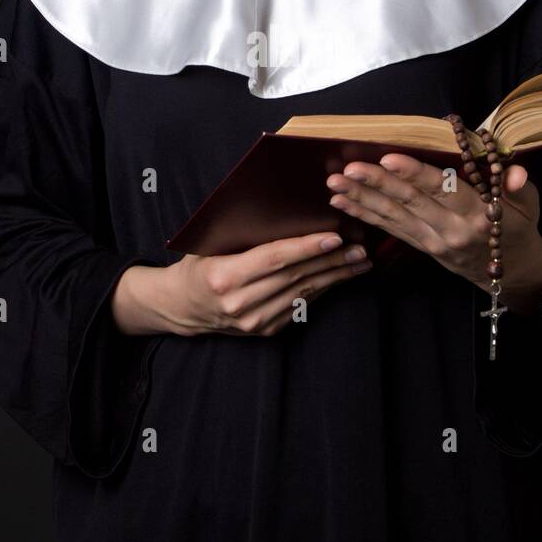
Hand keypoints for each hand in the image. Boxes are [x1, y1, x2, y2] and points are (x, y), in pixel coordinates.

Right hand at [112, 230, 372, 337]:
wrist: (182, 306)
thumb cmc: (198, 263)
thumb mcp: (211, 243)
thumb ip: (245, 233)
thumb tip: (290, 211)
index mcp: (224, 276)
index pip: (274, 259)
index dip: (307, 247)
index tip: (335, 236)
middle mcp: (240, 303)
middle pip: (295, 277)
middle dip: (332, 261)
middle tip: (360, 247)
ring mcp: (254, 321)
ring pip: (303, 293)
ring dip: (335, 277)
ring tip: (359, 261)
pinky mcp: (265, 331)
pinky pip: (300, 306)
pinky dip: (322, 290)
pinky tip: (339, 276)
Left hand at [325, 154, 541, 313]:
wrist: (513, 272)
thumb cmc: (519, 228)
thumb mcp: (529, 206)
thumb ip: (520, 188)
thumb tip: (516, 173)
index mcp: (478, 214)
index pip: (444, 190)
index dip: (415, 174)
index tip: (389, 159)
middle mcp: (452, 229)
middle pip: (410, 203)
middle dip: (377, 185)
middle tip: (348, 169)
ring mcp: (434, 241)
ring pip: (394, 217)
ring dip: (362, 200)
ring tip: (335, 184)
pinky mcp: (423, 247)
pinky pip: (390, 230)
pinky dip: (365, 215)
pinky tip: (342, 202)